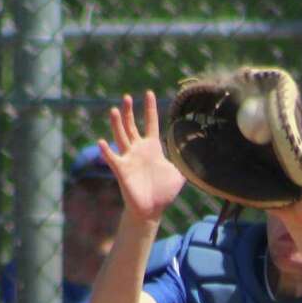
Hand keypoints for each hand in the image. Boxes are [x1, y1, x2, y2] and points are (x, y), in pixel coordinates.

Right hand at [103, 91, 185, 223]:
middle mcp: (138, 150)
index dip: (150, 109)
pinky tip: (102, 142)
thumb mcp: (179, 174)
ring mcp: (129, 159)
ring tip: (114, 109)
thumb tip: (199, 154)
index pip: (151, 123)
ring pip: (121, 137)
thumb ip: (185, 161)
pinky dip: (107, 151)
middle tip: (127, 97)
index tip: (149, 93)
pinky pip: (113, 159)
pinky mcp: (122, 170)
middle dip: (129, 111)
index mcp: (152, 148)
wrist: (152, 210)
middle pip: (131, 126)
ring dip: (117, 124)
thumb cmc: (164, 192)